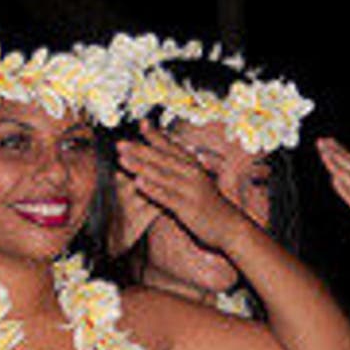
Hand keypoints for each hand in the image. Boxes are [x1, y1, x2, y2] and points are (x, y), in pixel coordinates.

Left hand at [118, 127, 257, 243]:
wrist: (230, 226)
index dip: (156, 135)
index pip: (172, 147)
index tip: (141, 123)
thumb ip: (183, 169)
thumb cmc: (210, 204)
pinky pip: (167, 196)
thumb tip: (168, 157)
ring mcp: (190, 190)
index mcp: (194, 166)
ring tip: (122, 159)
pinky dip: (152, 188)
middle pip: (163, 159)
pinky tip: (138, 183)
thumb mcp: (199, 182)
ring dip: (141, 166)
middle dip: (140, 150)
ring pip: (162, 175)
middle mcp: (193, 174)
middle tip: (120, 144)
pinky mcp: (188, 208)